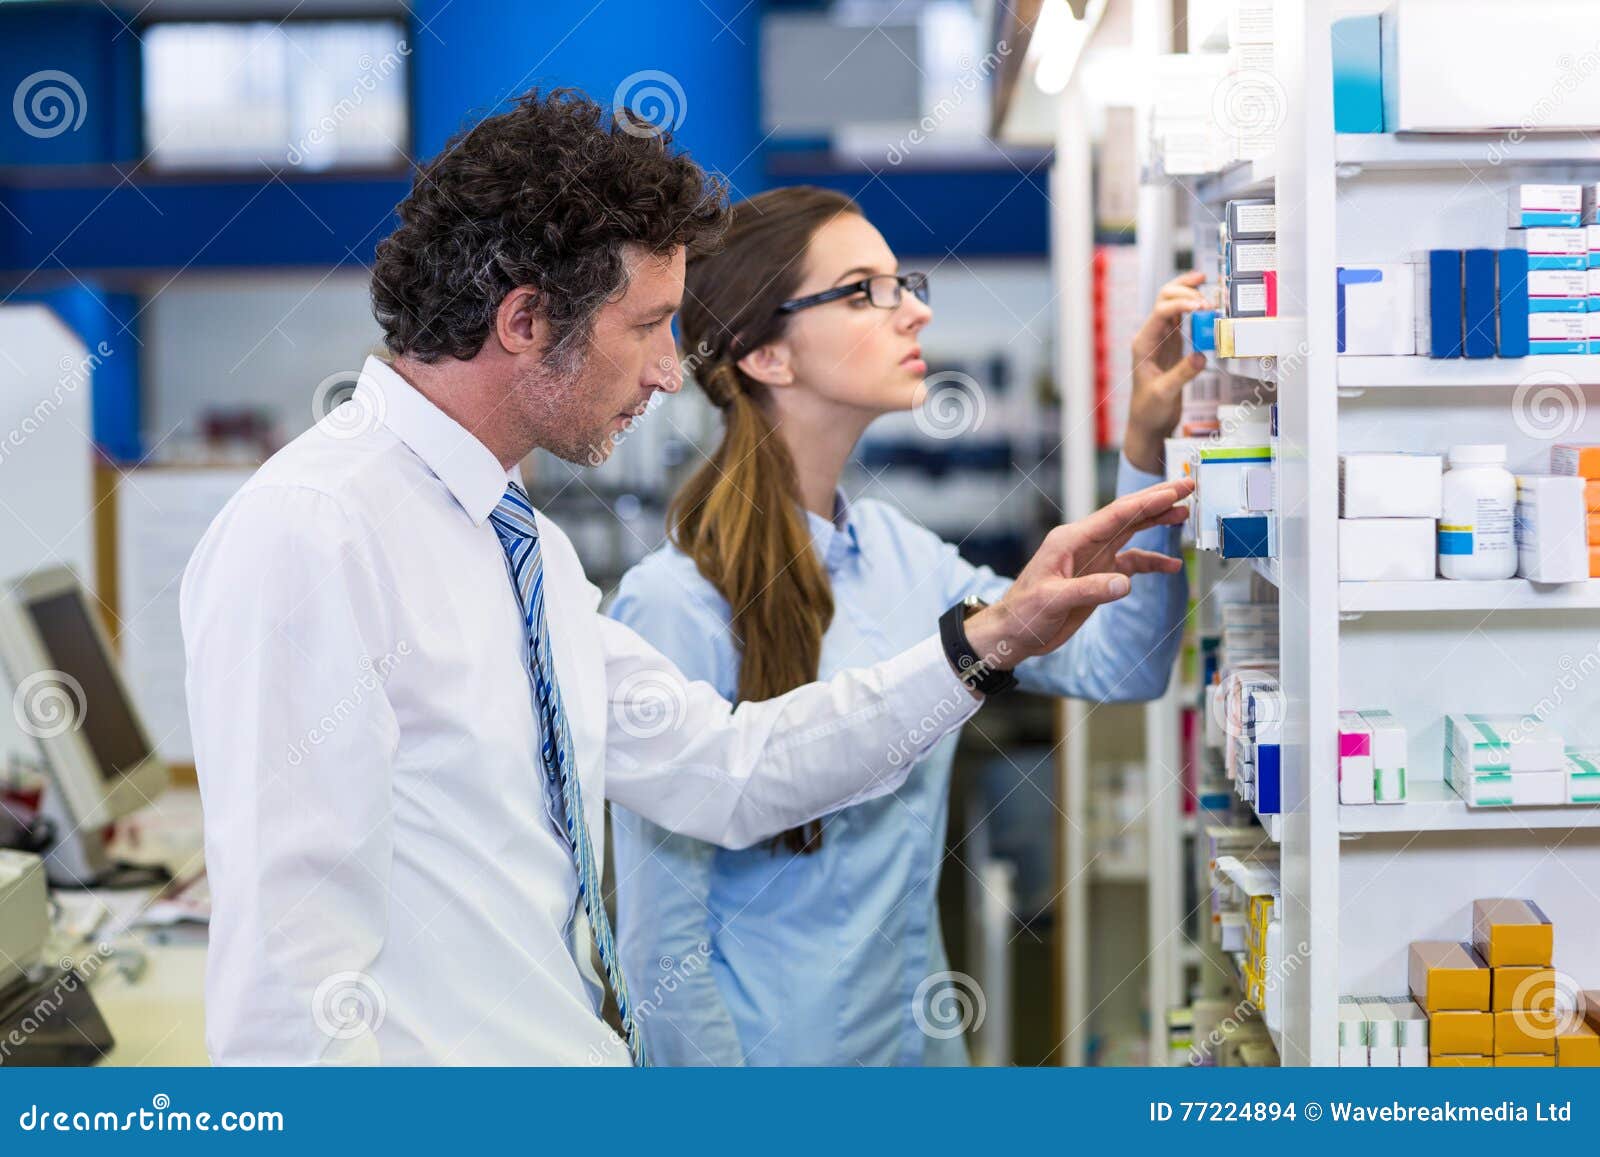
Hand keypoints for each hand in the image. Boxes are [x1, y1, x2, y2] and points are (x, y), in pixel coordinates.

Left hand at [962, 479, 1193, 676]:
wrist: (1013, 633)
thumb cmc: (1024, 613)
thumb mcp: (1052, 600)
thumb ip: (1089, 590)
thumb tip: (1126, 583)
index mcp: (1071, 540)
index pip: (1116, 515)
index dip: (1147, 502)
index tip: (1173, 491)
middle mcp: (1084, 543)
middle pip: (1127, 516)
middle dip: (1157, 500)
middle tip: (1187, 486)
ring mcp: (1092, 558)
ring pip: (1131, 534)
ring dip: (1157, 523)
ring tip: (1185, 513)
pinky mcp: (1097, 577)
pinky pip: (1130, 563)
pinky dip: (1151, 562)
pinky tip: (1171, 565)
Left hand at [1124, 271, 1209, 474]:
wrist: (1149, 423)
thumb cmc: (1149, 410)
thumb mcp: (1164, 393)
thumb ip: (1182, 374)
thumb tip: (1201, 355)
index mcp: (1143, 344)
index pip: (1160, 313)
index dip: (1181, 304)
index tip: (1202, 306)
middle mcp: (1152, 337)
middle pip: (1165, 299)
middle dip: (1184, 290)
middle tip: (1208, 296)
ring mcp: (1163, 339)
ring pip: (1174, 305)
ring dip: (1189, 293)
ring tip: (1208, 286)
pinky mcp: (1174, 345)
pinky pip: (1184, 320)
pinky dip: (1195, 309)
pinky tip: (1208, 306)